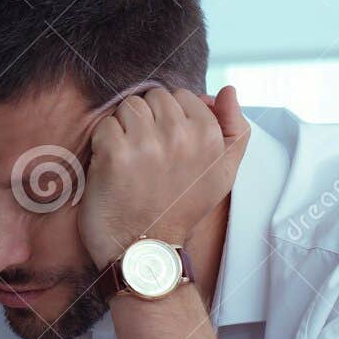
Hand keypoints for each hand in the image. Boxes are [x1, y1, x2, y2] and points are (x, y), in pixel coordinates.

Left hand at [79, 85, 249, 268]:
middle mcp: (181, 135)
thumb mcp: (222, 174)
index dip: (169, 119)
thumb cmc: (182, 209)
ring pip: (128, 107)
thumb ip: (235, 130)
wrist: (146, 248)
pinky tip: (114, 168)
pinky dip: (104, 144)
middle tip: (148, 155)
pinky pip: (106, 125)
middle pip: (153, 97)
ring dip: (125, 129)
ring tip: (131, 161)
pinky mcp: (115, 153)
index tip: (168, 147)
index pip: (181, 95)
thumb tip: (228, 90)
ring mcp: (147, 143)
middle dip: (147, 120)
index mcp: (209, 135)